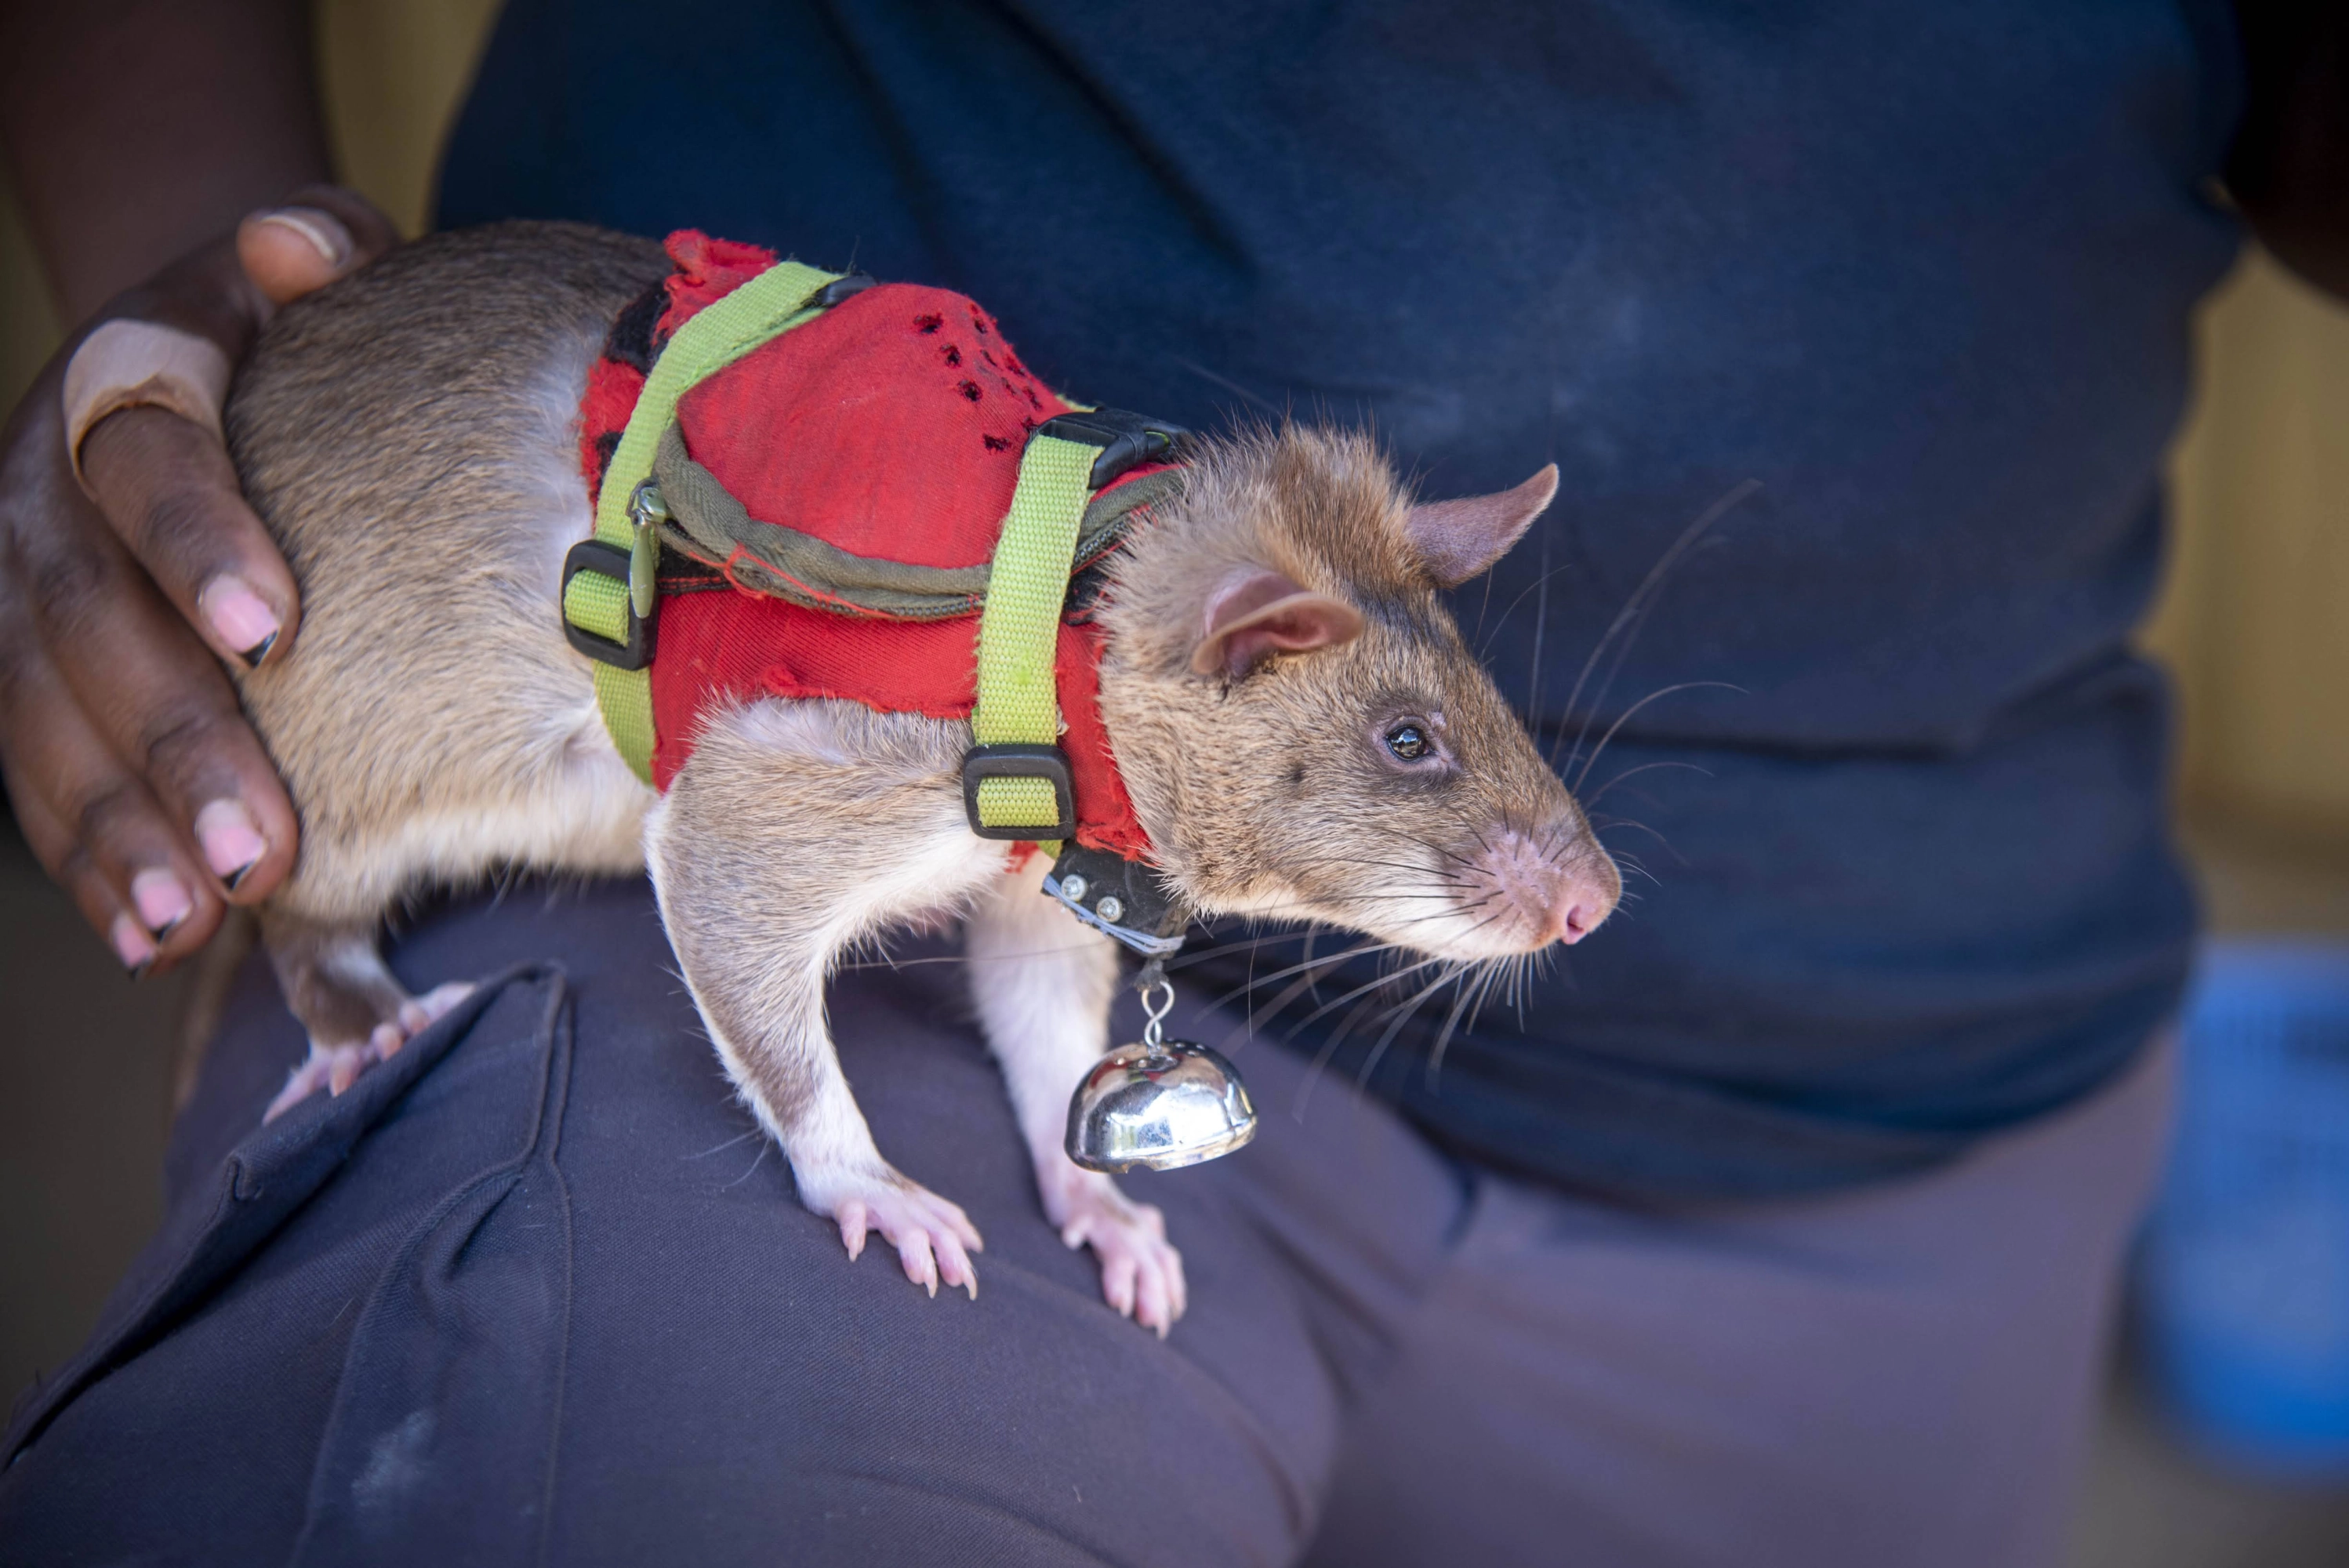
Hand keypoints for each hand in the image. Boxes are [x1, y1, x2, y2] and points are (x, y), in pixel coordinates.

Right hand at [0, 186, 393, 974]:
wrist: (193, 347)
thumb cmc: (293, 318)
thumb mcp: (311, 254)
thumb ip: (320, 244)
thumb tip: (295, 244)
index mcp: (122, 383)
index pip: (148, 459)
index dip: (200, 542)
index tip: (276, 635)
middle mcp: (44, 487)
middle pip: (87, 622)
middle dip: (172, 743)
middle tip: (264, 850)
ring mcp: (17, 584)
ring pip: (42, 716)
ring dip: (115, 829)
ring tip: (188, 922)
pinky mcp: (21, 664)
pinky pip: (36, 767)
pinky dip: (88, 854)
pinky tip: (151, 937)